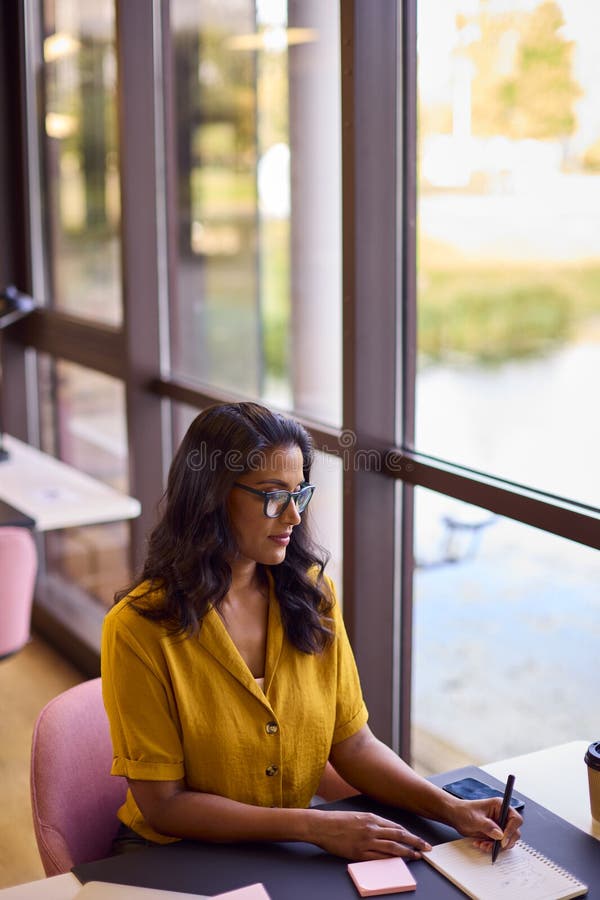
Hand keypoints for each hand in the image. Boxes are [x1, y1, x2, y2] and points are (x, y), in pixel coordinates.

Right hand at [308, 810, 431, 860]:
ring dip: (407, 852)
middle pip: (399, 836)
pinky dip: (391, 860)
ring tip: (417, 856)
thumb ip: (372, 822)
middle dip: (415, 842)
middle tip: (427, 847)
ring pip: (392, 847)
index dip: (410, 834)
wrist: (322, 825)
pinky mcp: (359, 853)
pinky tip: (398, 862)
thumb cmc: (338, 820)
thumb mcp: (358, 816)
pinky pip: (379, 858)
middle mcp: (371, 828)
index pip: (396, 827)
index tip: (419, 839)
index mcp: (371, 818)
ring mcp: (366, 841)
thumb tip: (387, 830)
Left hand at [449, 797, 521, 853]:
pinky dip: (492, 847)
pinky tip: (480, 844)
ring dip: (496, 846)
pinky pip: (499, 844)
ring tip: (483, 845)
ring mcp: (500, 826)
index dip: (511, 830)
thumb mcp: (475, 819)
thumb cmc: (464, 812)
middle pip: (514, 832)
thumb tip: (500, 835)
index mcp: (500, 806)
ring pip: (507, 841)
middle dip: (503, 841)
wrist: (456, 816)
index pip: (515, 819)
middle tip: (493, 846)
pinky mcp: (496, 834)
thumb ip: (488, 827)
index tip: (503, 839)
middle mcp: (502, 816)